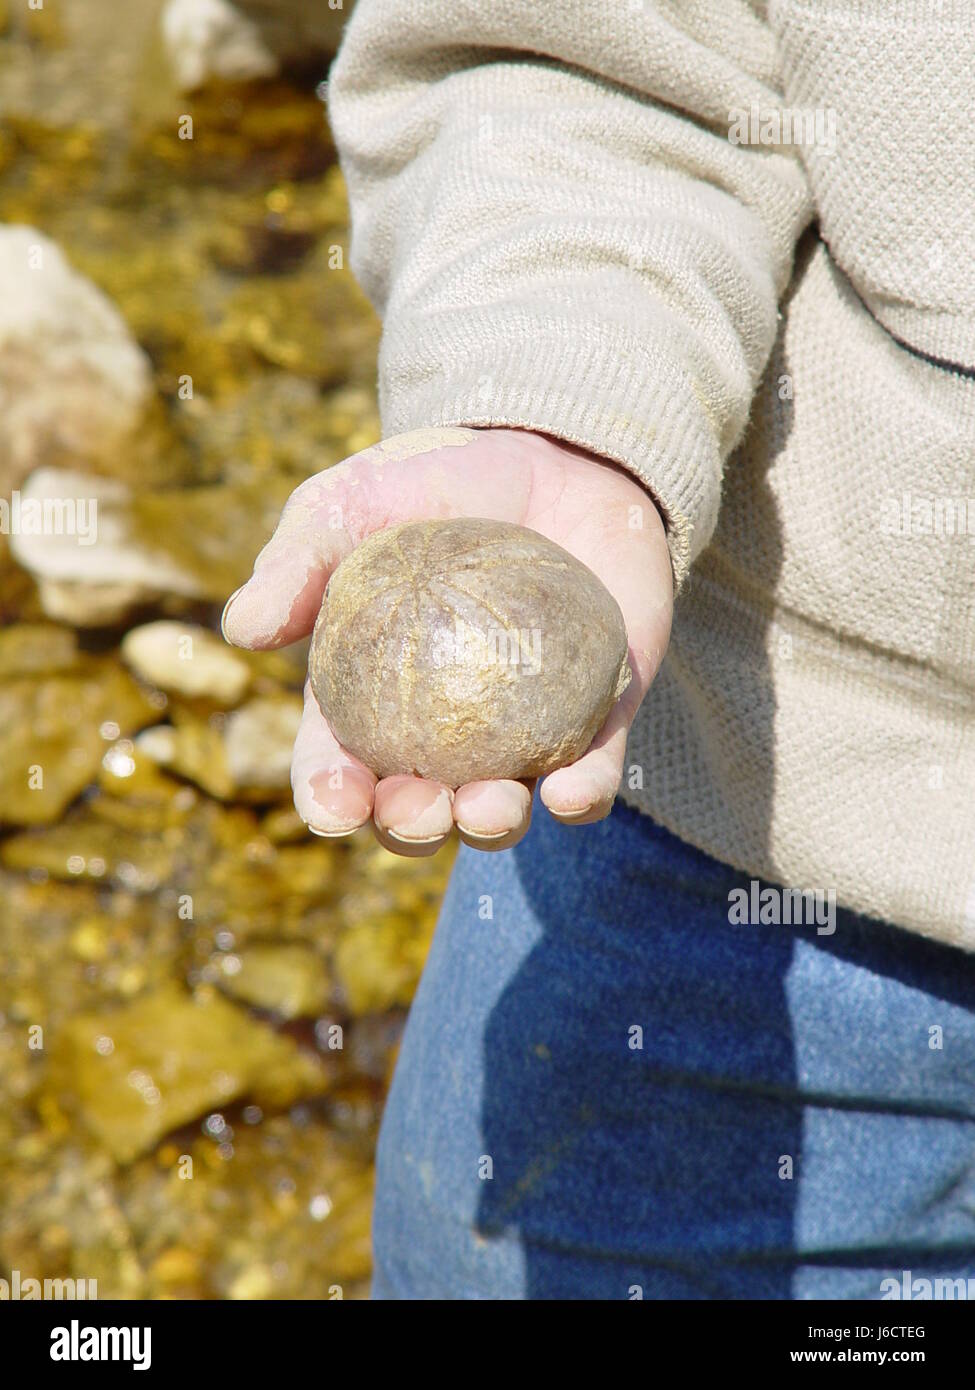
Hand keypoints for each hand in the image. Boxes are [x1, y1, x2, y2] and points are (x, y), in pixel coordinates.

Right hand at [222, 426, 672, 855]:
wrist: (551, 453)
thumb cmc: (432, 482)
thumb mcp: (348, 506)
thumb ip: (298, 563)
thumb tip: (242, 628)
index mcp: (369, 700)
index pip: (340, 768)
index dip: (332, 800)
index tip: (336, 806)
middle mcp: (442, 733)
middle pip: (418, 810)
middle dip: (412, 831)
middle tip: (418, 809)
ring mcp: (521, 732)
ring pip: (502, 810)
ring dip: (493, 827)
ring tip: (490, 807)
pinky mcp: (597, 719)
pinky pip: (592, 774)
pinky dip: (584, 795)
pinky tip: (573, 794)